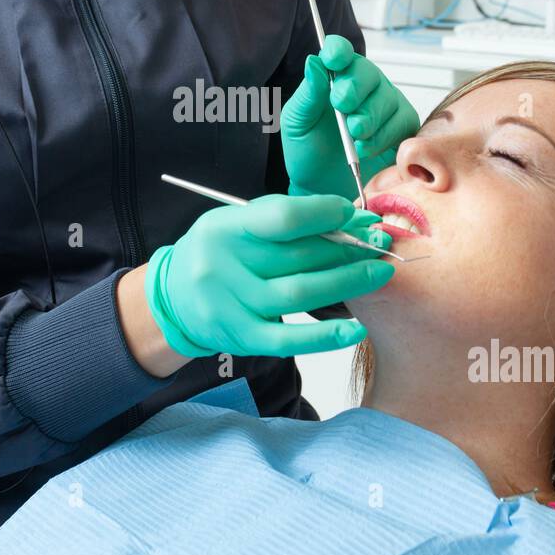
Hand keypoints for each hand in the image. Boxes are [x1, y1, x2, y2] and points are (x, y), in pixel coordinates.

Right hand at [144, 193, 394, 357]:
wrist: (174, 298)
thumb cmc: (218, 254)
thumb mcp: (236, 225)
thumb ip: (283, 222)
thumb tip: (348, 220)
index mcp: (224, 228)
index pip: (283, 217)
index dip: (325, 214)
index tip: (355, 215)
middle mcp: (223, 266)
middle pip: (298, 256)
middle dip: (348, 248)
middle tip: (381, 242)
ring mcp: (231, 306)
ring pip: (300, 294)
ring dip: (348, 283)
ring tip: (379, 272)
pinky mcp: (241, 337)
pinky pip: (289, 341)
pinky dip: (326, 337)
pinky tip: (356, 329)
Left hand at [281, 34, 419, 198]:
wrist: (320, 187)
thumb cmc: (308, 151)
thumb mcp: (297, 122)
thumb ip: (308, 93)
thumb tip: (314, 62)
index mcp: (336, 77)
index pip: (341, 52)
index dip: (338, 52)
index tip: (332, 59)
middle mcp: (364, 87)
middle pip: (369, 73)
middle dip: (354, 91)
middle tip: (342, 109)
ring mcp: (385, 106)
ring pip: (387, 100)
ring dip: (368, 120)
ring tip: (352, 137)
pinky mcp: (401, 128)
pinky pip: (402, 124)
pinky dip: (383, 137)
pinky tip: (365, 148)